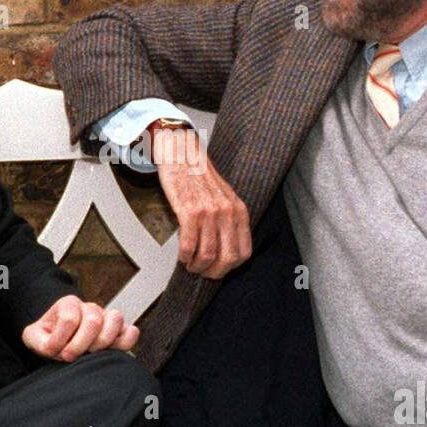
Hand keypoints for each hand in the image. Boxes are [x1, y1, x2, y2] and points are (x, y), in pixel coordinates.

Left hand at [22, 294, 138, 361]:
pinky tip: (110, 353)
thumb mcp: (34, 337)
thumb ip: (37, 340)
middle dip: (81, 344)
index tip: (55, 351)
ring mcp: (106, 317)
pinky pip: (131, 331)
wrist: (60, 340)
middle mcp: (90, 307)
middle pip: (93, 320)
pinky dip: (125, 342)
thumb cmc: (48, 338)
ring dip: (102, 342)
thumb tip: (54, 347)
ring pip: (115, 319)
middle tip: (71, 356)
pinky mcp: (119, 331)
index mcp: (68, 304)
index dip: (61, 339)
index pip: (69, 318)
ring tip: (90, 354)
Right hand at [152, 127, 251, 279]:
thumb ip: (229, 219)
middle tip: (202, 272)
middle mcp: (227, 212)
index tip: (218, 269)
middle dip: (213, 273)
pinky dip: (184, 255)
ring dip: (196, 266)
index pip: (244, 252)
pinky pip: (189, 244)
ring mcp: (209, 212)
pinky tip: (182, 254)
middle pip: (227, 258)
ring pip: (207, 255)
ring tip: (190, 264)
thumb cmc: (199, 175)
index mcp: (239, 211)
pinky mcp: (189, 210)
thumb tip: (224, 248)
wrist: (182, 153)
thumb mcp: (224, 196)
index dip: (230, 267)